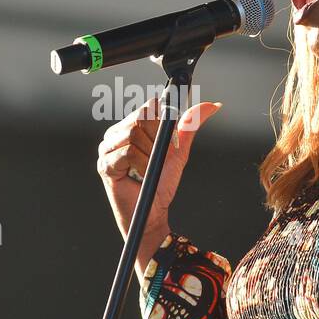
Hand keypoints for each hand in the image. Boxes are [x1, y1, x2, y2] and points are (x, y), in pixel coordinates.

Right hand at [96, 96, 222, 243]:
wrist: (153, 212)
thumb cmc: (160, 183)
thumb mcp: (178, 150)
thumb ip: (190, 125)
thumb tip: (213, 106)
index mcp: (128, 127)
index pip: (148, 107)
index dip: (162, 123)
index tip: (166, 143)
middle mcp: (114, 134)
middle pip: (141, 118)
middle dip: (157, 140)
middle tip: (157, 159)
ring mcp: (106, 149)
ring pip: (134, 134)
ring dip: (150, 155)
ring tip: (149, 170)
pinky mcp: (105, 164)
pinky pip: (128, 152)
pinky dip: (143, 165)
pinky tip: (143, 176)